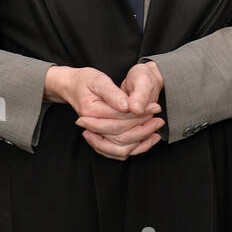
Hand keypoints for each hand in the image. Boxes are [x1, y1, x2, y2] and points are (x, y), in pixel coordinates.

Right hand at [44, 65, 162, 160]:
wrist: (72, 87)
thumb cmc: (86, 80)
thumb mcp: (98, 80)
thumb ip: (113, 93)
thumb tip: (127, 106)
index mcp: (91, 112)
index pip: (120, 117)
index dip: (140, 113)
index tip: (155, 107)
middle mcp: (92, 127)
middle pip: (121, 135)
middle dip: (143, 128)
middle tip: (159, 119)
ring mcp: (95, 135)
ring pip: (120, 149)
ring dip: (140, 142)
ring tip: (156, 131)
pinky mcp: (101, 139)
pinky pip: (116, 152)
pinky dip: (133, 149)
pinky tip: (147, 140)